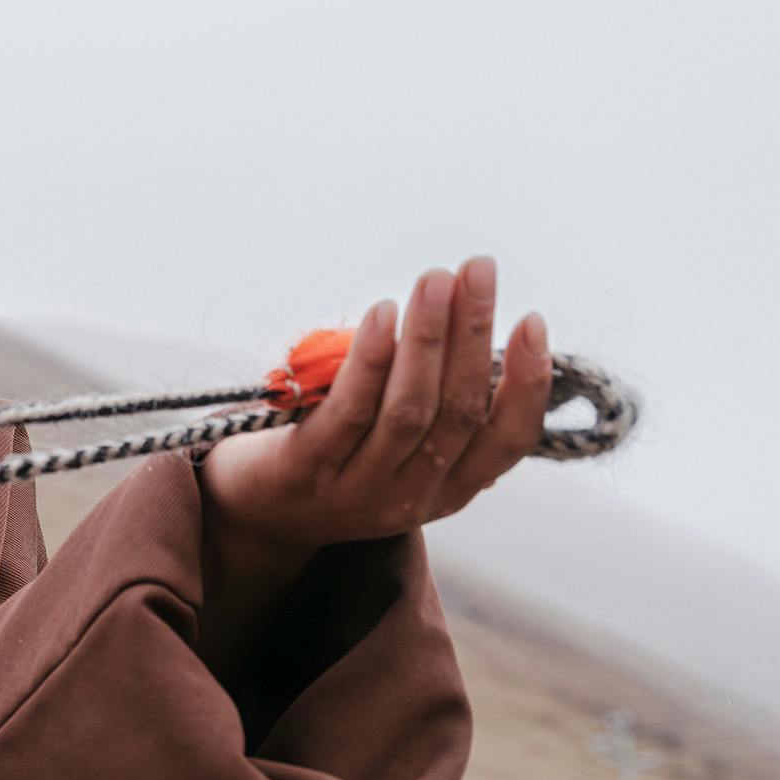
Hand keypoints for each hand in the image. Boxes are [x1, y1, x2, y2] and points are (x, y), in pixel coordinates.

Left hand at [200, 255, 550, 557]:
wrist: (247, 511)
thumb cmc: (330, 453)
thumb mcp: (392, 441)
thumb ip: (431, 401)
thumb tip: (465, 323)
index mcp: (446, 489)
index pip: (505, 440)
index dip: (527, 383)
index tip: (533, 320)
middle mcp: (411, 496)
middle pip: (457, 410)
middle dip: (473, 333)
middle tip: (478, 269)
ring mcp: (358, 489)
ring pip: (410, 409)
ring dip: (429, 337)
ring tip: (435, 280)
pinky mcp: (306, 471)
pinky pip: (349, 410)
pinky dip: (372, 359)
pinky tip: (383, 313)